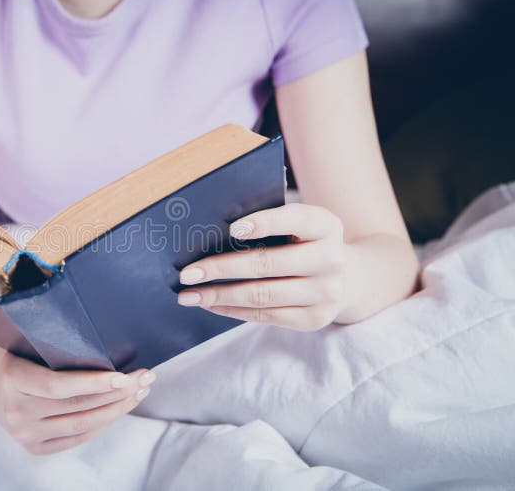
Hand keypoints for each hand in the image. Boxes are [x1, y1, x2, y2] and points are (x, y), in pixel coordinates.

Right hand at [0, 352, 154, 454]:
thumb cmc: (13, 351)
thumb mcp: (24, 340)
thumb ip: (53, 341)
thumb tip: (101, 328)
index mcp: (11, 378)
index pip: (58, 385)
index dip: (94, 382)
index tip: (125, 375)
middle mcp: (16, 411)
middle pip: (77, 407)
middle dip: (118, 392)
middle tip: (145, 377)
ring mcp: (24, 434)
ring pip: (82, 425)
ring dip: (117, 408)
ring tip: (140, 391)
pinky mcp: (34, 447)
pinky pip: (77, 437)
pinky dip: (103, 423)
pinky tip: (121, 407)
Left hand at [177, 203, 346, 330]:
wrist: (351, 279)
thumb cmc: (307, 243)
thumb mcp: (302, 225)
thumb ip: (271, 221)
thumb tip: (212, 231)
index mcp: (326, 225)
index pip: (293, 219)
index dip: (263, 223)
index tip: (231, 229)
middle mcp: (331, 259)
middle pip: (267, 264)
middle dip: (221, 268)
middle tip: (187, 273)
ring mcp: (325, 293)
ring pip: (262, 295)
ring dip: (219, 295)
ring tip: (189, 295)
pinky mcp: (314, 319)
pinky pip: (265, 316)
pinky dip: (232, 310)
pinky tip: (211, 304)